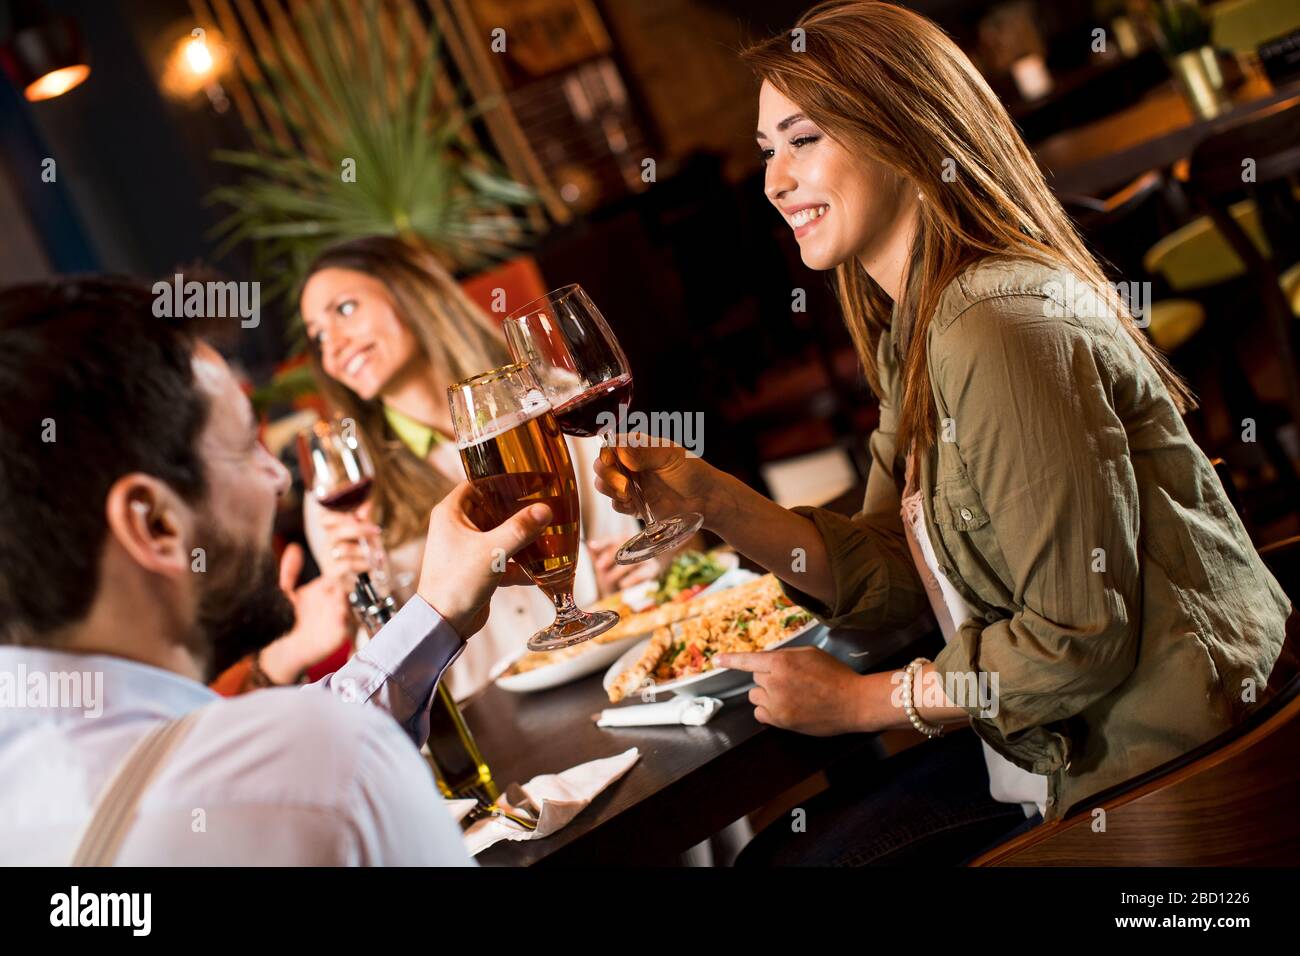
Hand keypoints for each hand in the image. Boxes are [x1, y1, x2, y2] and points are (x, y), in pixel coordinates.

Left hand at [259, 544, 354, 681]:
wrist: (284, 650)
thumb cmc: (284, 621)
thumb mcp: (284, 592)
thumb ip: (289, 570)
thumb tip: (294, 547)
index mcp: (323, 588)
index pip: (338, 570)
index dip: (341, 564)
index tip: (338, 561)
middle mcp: (333, 600)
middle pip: (349, 582)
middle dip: (351, 578)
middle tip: (344, 574)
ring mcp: (339, 615)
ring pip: (352, 600)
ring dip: (348, 595)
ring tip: (338, 593)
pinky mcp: (340, 631)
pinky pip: (349, 619)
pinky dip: (345, 614)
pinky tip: (337, 610)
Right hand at [317, 500, 381, 586]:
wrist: (363, 584)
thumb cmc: (363, 556)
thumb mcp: (366, 537)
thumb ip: (364, 522)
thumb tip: (366, 504)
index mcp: (333, 532)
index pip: (325, 519)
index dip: (337, 515)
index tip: (355, 516)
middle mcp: (328, 544)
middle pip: (336, 532)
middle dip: (359, 529)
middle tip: (376, 531)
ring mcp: (328, 560)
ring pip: (344, 549)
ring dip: (365, 550)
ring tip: (377, 554)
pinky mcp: (332, 574)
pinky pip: (347, 565)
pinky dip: (363, 564)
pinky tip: (370, 565)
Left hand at [416, 481, 551, 638]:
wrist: (444, 623)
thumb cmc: (455, 584)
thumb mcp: (492, 552)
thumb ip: (519, 529)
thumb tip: (544, 511)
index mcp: (451, 513)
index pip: (477, 483)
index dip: (499, 479)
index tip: (524, 478)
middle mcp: (457, 527)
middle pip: (492, 509)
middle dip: (517, 510)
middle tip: (542, 504)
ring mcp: (468, 548)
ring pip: (500, 534)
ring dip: (520, 537)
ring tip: (546, 533)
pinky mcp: (477, 568)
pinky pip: (502, 557)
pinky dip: (518, 563)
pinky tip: (539, 568)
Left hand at [587, 536, 659, 594]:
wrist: (632, 592)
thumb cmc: (616, 575)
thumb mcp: (604, 566)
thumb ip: (597, 555)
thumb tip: (589, 544)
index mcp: (624, 541)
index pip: (613, 539)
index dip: (602, 543)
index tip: (592, 547)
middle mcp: (637, 545)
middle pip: (624, 546)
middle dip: (610, 556)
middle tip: (600, 566)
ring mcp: (646, 557)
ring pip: (632, 559)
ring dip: (618, 571)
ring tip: (610, 580)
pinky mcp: (653, 569)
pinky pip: (642, 572)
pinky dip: (631, 579)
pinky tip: (623, 585)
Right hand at [592, 436, 721, 527]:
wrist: (706, 500)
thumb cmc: (692, 471)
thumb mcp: (670, 455)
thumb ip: (644, 452)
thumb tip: (619, 451)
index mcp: (637, 447)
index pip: (611, 444)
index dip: (606, 452)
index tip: (610, 460)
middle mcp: (630, 465)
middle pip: (602, 465)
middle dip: (605, 473)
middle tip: (623, 482)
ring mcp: (631, 485)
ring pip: (604, 485)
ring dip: (609, 488)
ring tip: (627, 492)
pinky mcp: (634, 506)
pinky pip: (616, 505)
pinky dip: (619, 504)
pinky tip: (632, 503)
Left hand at [717, 646, 872, 736]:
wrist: (853, 702)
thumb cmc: (835, 675)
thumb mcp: (809, 654)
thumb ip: (785, 656)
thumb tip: (768, 661)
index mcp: (782, 661)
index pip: (748, 660)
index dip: (730, 660)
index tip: (716, 660)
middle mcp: (775, 682)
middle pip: (755, 678)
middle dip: (768, 678)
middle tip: (792, 681)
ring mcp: (777, 703)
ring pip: (756, 696)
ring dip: (768, 695)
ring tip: (791, 695)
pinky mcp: (781, 721)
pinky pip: (760, 714)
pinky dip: (768, 710)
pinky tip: (786, 707)